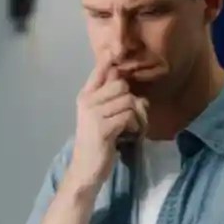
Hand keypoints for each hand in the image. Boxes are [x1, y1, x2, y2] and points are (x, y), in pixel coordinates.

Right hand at [66, 58, 147, 190]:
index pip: (100, 69)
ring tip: (134, 128)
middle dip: (134, 100)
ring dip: (138, 116)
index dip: (112, 59)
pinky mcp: (102, 128)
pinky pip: (128, 116)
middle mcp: (87, 101)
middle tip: (136, 116)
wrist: (85, 169)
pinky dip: (136, 126)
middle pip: (121, 84)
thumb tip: (137, 91)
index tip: (119, 55)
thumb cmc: (97, 142)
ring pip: (128, 100)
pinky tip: (131, 135)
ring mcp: (93, 114)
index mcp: (85, 95)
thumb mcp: (103, 117)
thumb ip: (114, 100)